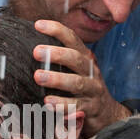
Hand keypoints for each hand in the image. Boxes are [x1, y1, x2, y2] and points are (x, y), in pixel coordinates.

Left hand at [32, 19, 130, 134]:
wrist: (107, 113)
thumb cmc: (83, 88)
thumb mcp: (76, 70)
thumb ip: (61, 59)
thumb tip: (32, 46)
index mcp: (85, 58)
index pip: (73, 39)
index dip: (57, 30)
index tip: (38, 25)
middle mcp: (91, 71)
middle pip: (76, 58)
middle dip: (57, 53)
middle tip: (36, 51)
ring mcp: (93, 90)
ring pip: (77, 83)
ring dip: (57, 79)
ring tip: (38, 76)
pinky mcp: (91, 109)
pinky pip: (76, 107)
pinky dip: (62, 104)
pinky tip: (48, 102)